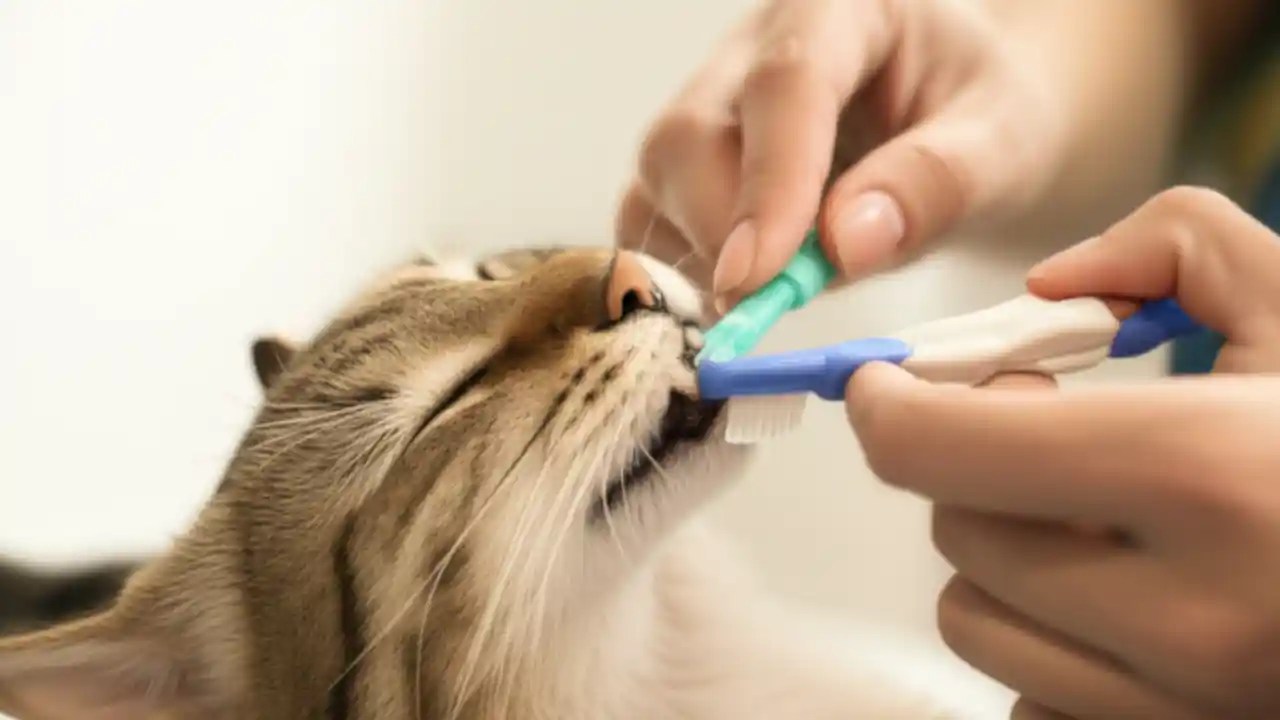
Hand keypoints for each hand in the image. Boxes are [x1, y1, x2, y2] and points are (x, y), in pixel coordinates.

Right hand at [616, 0, 1064, 308]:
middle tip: (773, 304)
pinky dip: (687, 274)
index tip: (759, 275)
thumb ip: (937, 181)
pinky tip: (751, 293)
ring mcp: (711, 108)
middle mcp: (752, 51)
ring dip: (698, 257)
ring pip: (658, 182)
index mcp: (836, 11)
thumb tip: (846, 245)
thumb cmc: (989, 107)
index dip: (767, 186)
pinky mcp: (691, 169)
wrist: (969, 108)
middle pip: (688, 134)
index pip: (782, 88)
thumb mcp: (1005, 136)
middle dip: (719, 230)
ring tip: (776, 298)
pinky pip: (654, 222)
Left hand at [846, 187, 1279, 718]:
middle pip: (959, 535)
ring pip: (981, 625)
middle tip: (1045, 434)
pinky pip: (1034, 701)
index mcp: (1213, 479)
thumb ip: (1174, 248)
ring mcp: (1189, 711)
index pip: (946, 453)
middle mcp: (1194, 620)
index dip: (889, 409)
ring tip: (1104, 523)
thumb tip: (1045, 287)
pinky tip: (1130, 603)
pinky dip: (1053, 646)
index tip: (882, 388)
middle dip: (976, 472)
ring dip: (1008, 560)